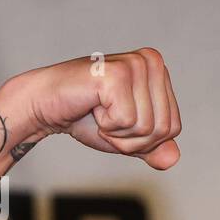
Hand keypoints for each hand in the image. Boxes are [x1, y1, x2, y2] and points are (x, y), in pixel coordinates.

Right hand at [12, 48, 181, 169]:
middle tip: (106, 119)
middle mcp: (151, 61)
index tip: (119, 122)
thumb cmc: (87, 118)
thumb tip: (173, 158)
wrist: (46, 107)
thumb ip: (154, 148)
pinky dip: (107, 126)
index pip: (173, 128)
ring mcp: (134, 65)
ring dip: (118, 133)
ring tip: (99, 111)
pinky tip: (92, 106)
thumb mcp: (128, 138)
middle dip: (132, 139)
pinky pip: (128, 122)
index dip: (144, 139)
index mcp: (159, 71)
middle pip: (164, 129)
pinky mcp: (116, 75)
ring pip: (147, 128)